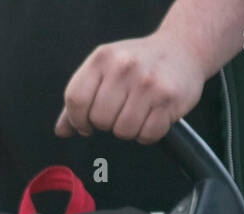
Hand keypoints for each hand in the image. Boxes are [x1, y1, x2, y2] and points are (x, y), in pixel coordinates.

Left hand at [54, 31, 207, 144]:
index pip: (76, 100)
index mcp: (102, 59)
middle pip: (99, 120)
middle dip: (107, 123)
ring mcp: (148, 82)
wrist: (182, 48)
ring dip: (128, 129)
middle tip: (119, 111)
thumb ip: (80, 100)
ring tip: (137, 111)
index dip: (78, 120)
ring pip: (123, 131)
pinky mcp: (168, 98)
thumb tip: (62, 131)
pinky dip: (148, 133)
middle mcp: (124, 67)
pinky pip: (148, 135)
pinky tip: (152, 116)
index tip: (86, 123)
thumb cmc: (137, 63)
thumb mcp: (103, 70)